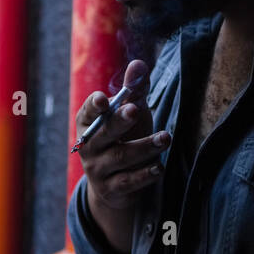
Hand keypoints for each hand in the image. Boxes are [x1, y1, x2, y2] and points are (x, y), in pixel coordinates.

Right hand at [76, 58, 171, 211]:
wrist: (114, 185)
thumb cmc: (123, 138)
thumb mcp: (129, 113)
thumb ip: (134, 91)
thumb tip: (139, 64)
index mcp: (88, 123)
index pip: (88, 112)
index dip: (95, 106)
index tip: (104, 99)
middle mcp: (89, 146)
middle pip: (104, 133)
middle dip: (120, 121)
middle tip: (136, 109)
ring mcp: (98, 169)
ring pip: (121, 157)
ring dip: (144, 147)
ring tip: (165, 138)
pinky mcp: (111, 189)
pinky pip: (128, 181)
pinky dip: (144, 174)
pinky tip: (159, 167)